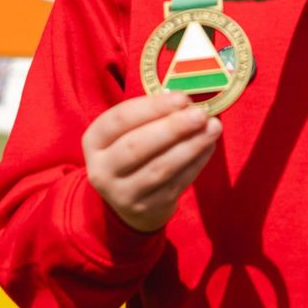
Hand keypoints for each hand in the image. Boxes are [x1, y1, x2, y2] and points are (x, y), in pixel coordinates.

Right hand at [83, 92, 221, 232]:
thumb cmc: (132, 153)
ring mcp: (123, 193)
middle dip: (172, 128)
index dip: (151, 107)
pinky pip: (176, 184)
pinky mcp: (147, 209)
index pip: (119, 119)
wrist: (128, 202)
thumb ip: (151, 117)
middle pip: (137, 146)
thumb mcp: (128, 132)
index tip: (182, 98)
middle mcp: (102, 169)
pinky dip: (196, 163)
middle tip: (200, 114)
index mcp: (94, 141)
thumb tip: (187, 103)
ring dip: (190, 146)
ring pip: (160, 168)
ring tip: (213, 128)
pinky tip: (208, 146)